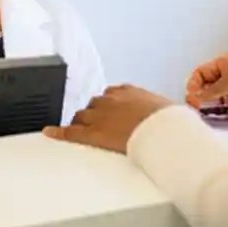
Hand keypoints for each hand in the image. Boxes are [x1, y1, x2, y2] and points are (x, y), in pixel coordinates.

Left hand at [43, 84, 175, 153]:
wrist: (163, 132)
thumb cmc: (171, 123)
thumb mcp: (170, 110)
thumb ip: (164, 111)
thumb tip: (178, 118)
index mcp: (129, 92)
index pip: (112, 94)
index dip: (109, 103)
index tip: (110, 109)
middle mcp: (112, 100)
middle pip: (94, 104)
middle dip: (93, 113)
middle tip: (96, 124)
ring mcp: (100, 116)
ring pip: (82, 116)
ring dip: (81, 122)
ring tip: (81, 131)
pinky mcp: (93, 134)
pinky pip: (71, 132)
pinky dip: (58, 132)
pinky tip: (49, 133)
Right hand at [185, 51, 227, 116]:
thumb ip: (213, 88)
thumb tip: (197, 96)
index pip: (202, 73)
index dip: (194, 85)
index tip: (192, 98)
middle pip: (208, 89)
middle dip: (204, 99)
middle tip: (200, 109)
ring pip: (219, 103)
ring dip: (217, 109)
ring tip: (218, 113)